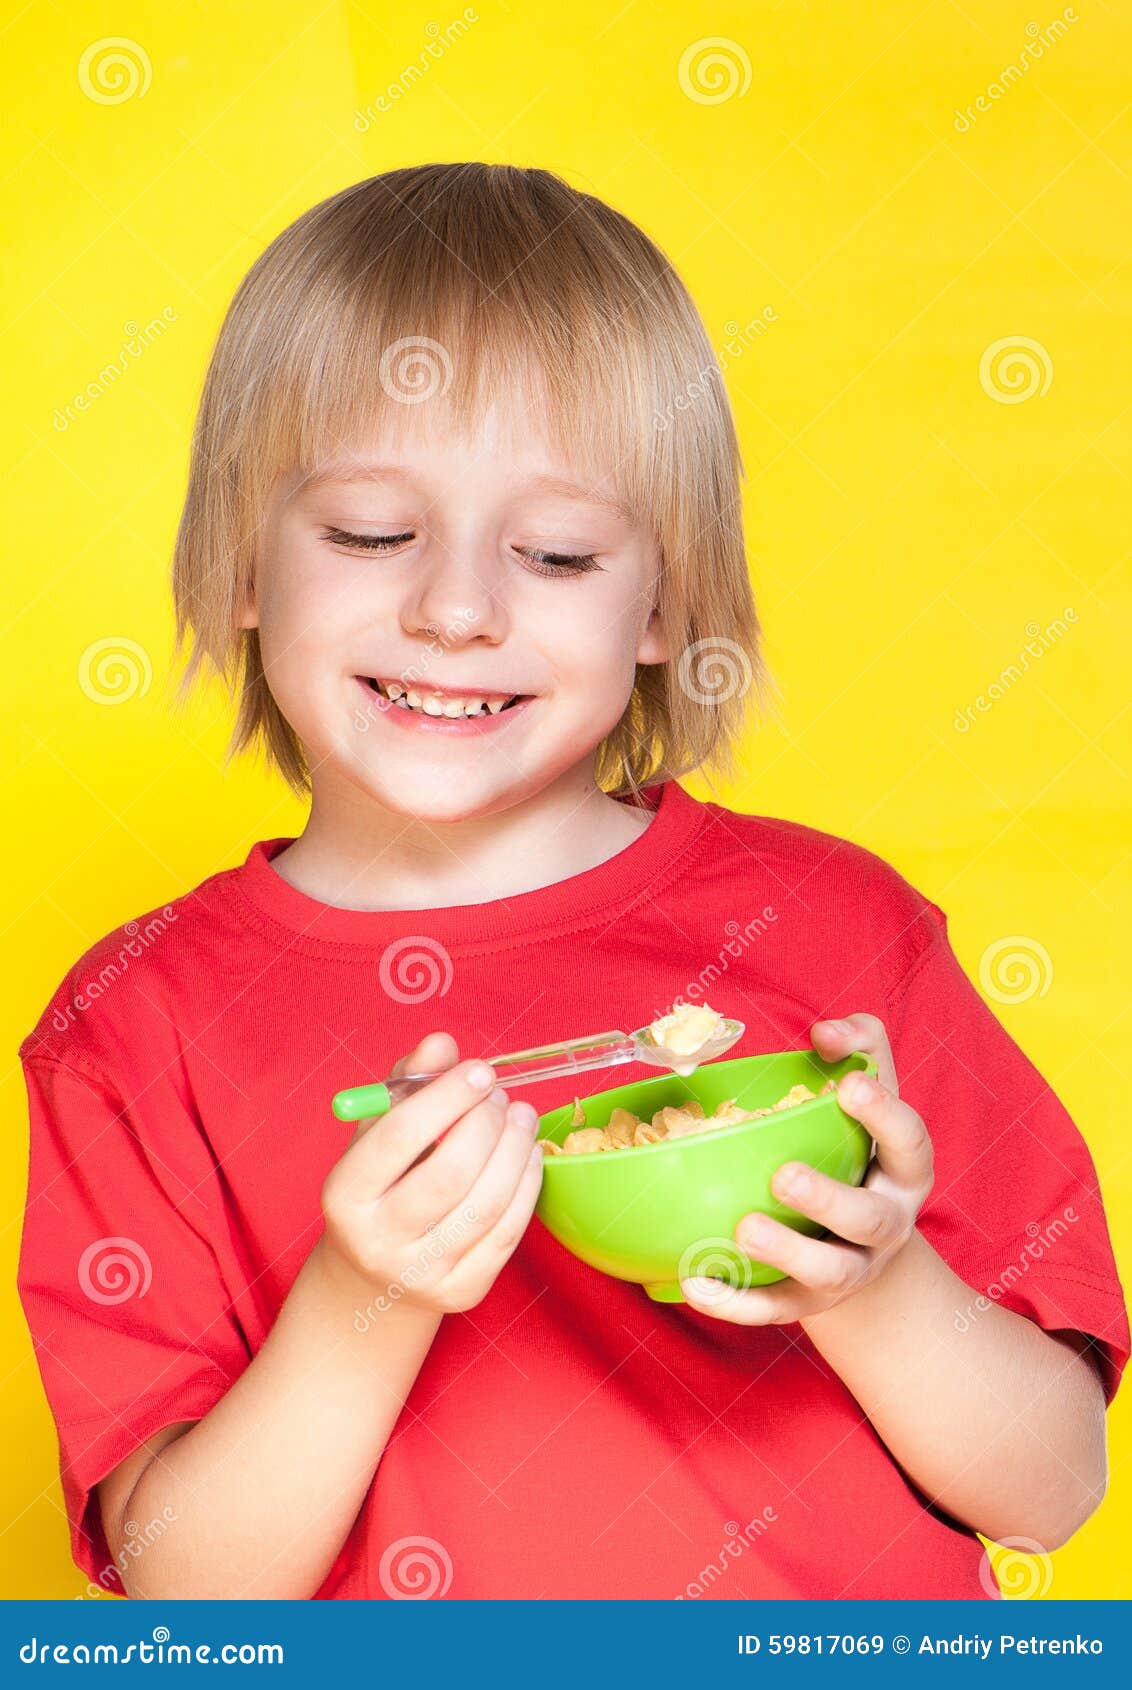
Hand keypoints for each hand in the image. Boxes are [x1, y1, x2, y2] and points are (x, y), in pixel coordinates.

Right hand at [320, 1031, 543, 1314]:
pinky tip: (529, 1155)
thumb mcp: (378, 1134)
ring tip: (522, 1117)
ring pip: (487, 1204)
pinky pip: (508, 1234)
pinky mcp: (462, 1293)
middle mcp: (377, 1241)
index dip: (447, 1096)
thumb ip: (408, 1083)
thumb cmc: (381, 1188)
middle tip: (501, 1096)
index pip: (399, 1136)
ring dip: (516, 1150)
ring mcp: (421, 1274)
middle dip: (487, 1123)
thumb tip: (442, 1043)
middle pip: (450, 1173)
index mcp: (345, 1195)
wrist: (375, 1280)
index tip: (480, 1070)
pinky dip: (527, 1186)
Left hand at [681, 1013, 933, 1324]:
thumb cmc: (855, 1149)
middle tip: (783, 1175)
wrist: (859, 1242)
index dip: (885, 1115)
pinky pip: (772, 1308)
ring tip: (745, 1228)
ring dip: (787, 1254)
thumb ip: (859, 1047)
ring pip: (829, 1273)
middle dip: (829, 1200)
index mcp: (903, 1171)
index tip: (849, 1084)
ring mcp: (848, 1269)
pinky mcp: (805, 1302)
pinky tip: (695, 1281)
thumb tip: (826, 1030)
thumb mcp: (870, 1096)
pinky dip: (734, 1302)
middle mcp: (884, 1226)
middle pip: (869, 1221)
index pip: (909, 1143)